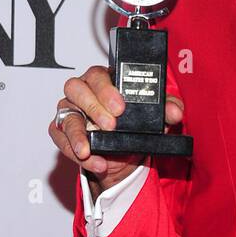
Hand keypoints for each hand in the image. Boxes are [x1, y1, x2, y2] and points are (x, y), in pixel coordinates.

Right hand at [49, 65, 183, 194]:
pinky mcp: (61, 131)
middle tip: (110, 126)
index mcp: (104, 80)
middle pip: (75, 88)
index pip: (98, 75)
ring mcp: (70, 111)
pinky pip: (60, 138)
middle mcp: (83, 92)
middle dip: (92, 107)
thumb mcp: (156, 118)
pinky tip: (93, 161)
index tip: (120, 107)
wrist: (126, 155)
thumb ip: (167, 111)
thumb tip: (175, 112)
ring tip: (89, 150)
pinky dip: (73, 151)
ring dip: (77, 134)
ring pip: (66, 116)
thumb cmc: (136, 126)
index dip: (106, 89)